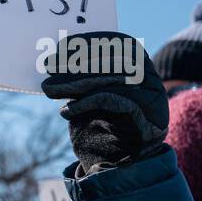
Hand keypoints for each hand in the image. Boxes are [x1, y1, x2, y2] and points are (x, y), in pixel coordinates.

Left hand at [40, 31, 167, 172]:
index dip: (89, 42)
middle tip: (49, 66)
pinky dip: (85, 103)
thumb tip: (55, 60)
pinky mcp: (149, 114)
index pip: (117, 43)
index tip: (62, 45)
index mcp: (140, 63)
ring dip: (74, 83)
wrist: (126, 158)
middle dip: (76, 63)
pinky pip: (113, 101)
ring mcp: (153, 94)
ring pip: (110, 79)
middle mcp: (149, 75)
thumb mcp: (91, 93)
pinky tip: (66, 111)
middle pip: (111, 61)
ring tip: (49, 89)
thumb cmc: (107, 121)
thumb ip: (83, 76)